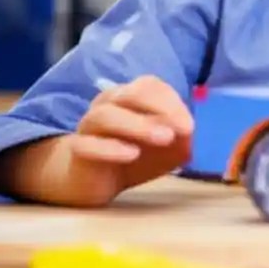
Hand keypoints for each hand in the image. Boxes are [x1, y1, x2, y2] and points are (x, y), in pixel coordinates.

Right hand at [60, 74, 194, 205]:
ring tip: (164, 138)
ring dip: (138, 124)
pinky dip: (109, 148)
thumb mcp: (167, 149)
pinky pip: (86, 145)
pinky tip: (131, 154)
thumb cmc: (134, 156)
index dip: (171, 101)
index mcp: (129, 97)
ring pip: (104, 116)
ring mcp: (88, 128)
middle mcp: (107, 105)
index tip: (190, 125)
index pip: (149, 85)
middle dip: (159, 108)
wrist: (95, 182)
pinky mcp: (77, 152)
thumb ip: (181, 138)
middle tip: (184, 129)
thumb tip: (191, 132)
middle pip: (128, 94)